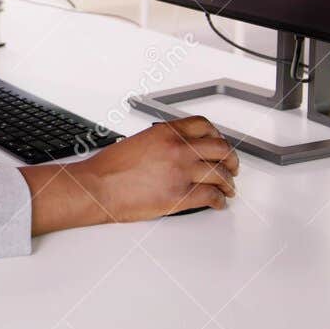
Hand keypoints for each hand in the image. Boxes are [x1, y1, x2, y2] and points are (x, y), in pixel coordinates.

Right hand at [21, 116, 237, 234]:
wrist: (97, 187)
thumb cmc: (110, 168)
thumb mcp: (138, 141)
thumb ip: (162, 141)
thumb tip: (178, 149)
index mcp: (166, 132)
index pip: (204, 126)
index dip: (217, 135)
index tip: (220, 141)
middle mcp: (178, 149)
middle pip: (219, 148)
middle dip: (230, 159)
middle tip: (232, 166)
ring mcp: (181, 172)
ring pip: (220, 174)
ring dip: (228, 182)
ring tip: (229, 187)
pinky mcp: (180, 195)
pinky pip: (211, 196)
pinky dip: (219, 200)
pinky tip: (218, 202)